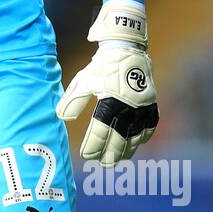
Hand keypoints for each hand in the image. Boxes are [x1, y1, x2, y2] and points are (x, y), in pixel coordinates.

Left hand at [56, 0, 158, 165]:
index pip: (101, 130)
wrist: (126, 48)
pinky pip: (150, 125)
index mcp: (110, 100)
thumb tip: (61, 118)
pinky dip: (143, 136)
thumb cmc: (102, 65)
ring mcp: (143, 105)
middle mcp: (129, 106)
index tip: (86, 155)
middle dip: (111, 152)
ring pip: (136, 134)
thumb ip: (73, 100)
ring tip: (118, 159)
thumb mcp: (83, 80)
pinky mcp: (151, 102)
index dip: (94, 144)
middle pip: (120, 137)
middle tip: (103, 164)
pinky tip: (137, 144)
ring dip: (127, 148)